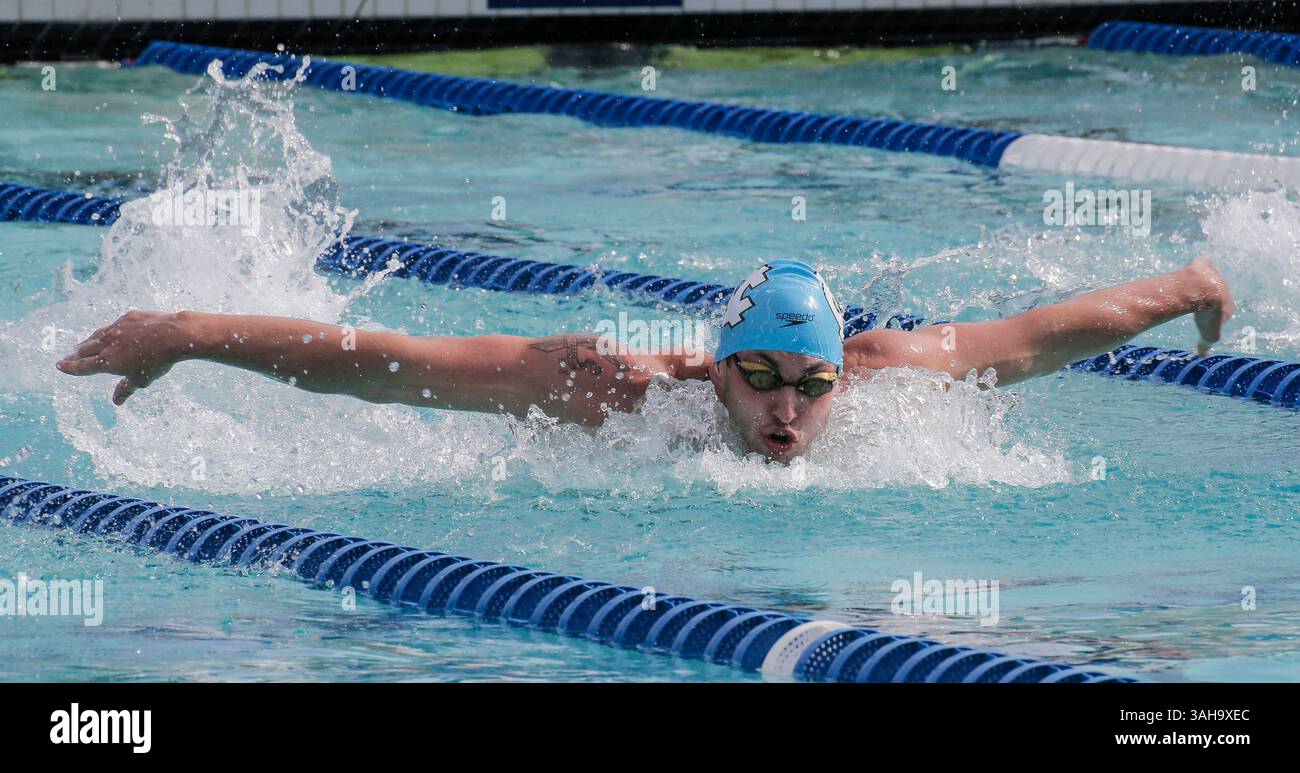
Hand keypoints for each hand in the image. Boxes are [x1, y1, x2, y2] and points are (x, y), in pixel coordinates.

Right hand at [56, 310, 189, 404]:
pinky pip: (114, 326)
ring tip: (81, 345)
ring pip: (97, 336)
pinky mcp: (128, 318)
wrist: (173, 335)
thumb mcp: (141, 380)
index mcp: (107, 362)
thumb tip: (116, 402)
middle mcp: (107, 343)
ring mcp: (117, 328)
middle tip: (68, 357)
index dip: (70, 367)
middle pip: (85, 350)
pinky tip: (109, 332)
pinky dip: (107, 332)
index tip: (60, 366)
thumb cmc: (158, 361)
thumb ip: (126, 390)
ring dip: (87, 342)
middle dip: (75, 355)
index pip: (83, 366)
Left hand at [1186, 257, 1234, 355]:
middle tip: (1192, 304)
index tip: (1200, 318)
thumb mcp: (1209, 334)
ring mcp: (1213, 276)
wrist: (1206, 291)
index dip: (1209, 314)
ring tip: (1185, 291)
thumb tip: (1202, 355)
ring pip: (1206, 279)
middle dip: (1203, 298)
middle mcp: (1222, 288)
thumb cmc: (1209, 314)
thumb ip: (1205, 345)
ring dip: (1197, 283)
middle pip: (1212, 294)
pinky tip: (1186, 272)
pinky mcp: (1203, 264)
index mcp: (1226, 305)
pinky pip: (1201, 263)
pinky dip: (1197, 265)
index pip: (1219, 310)